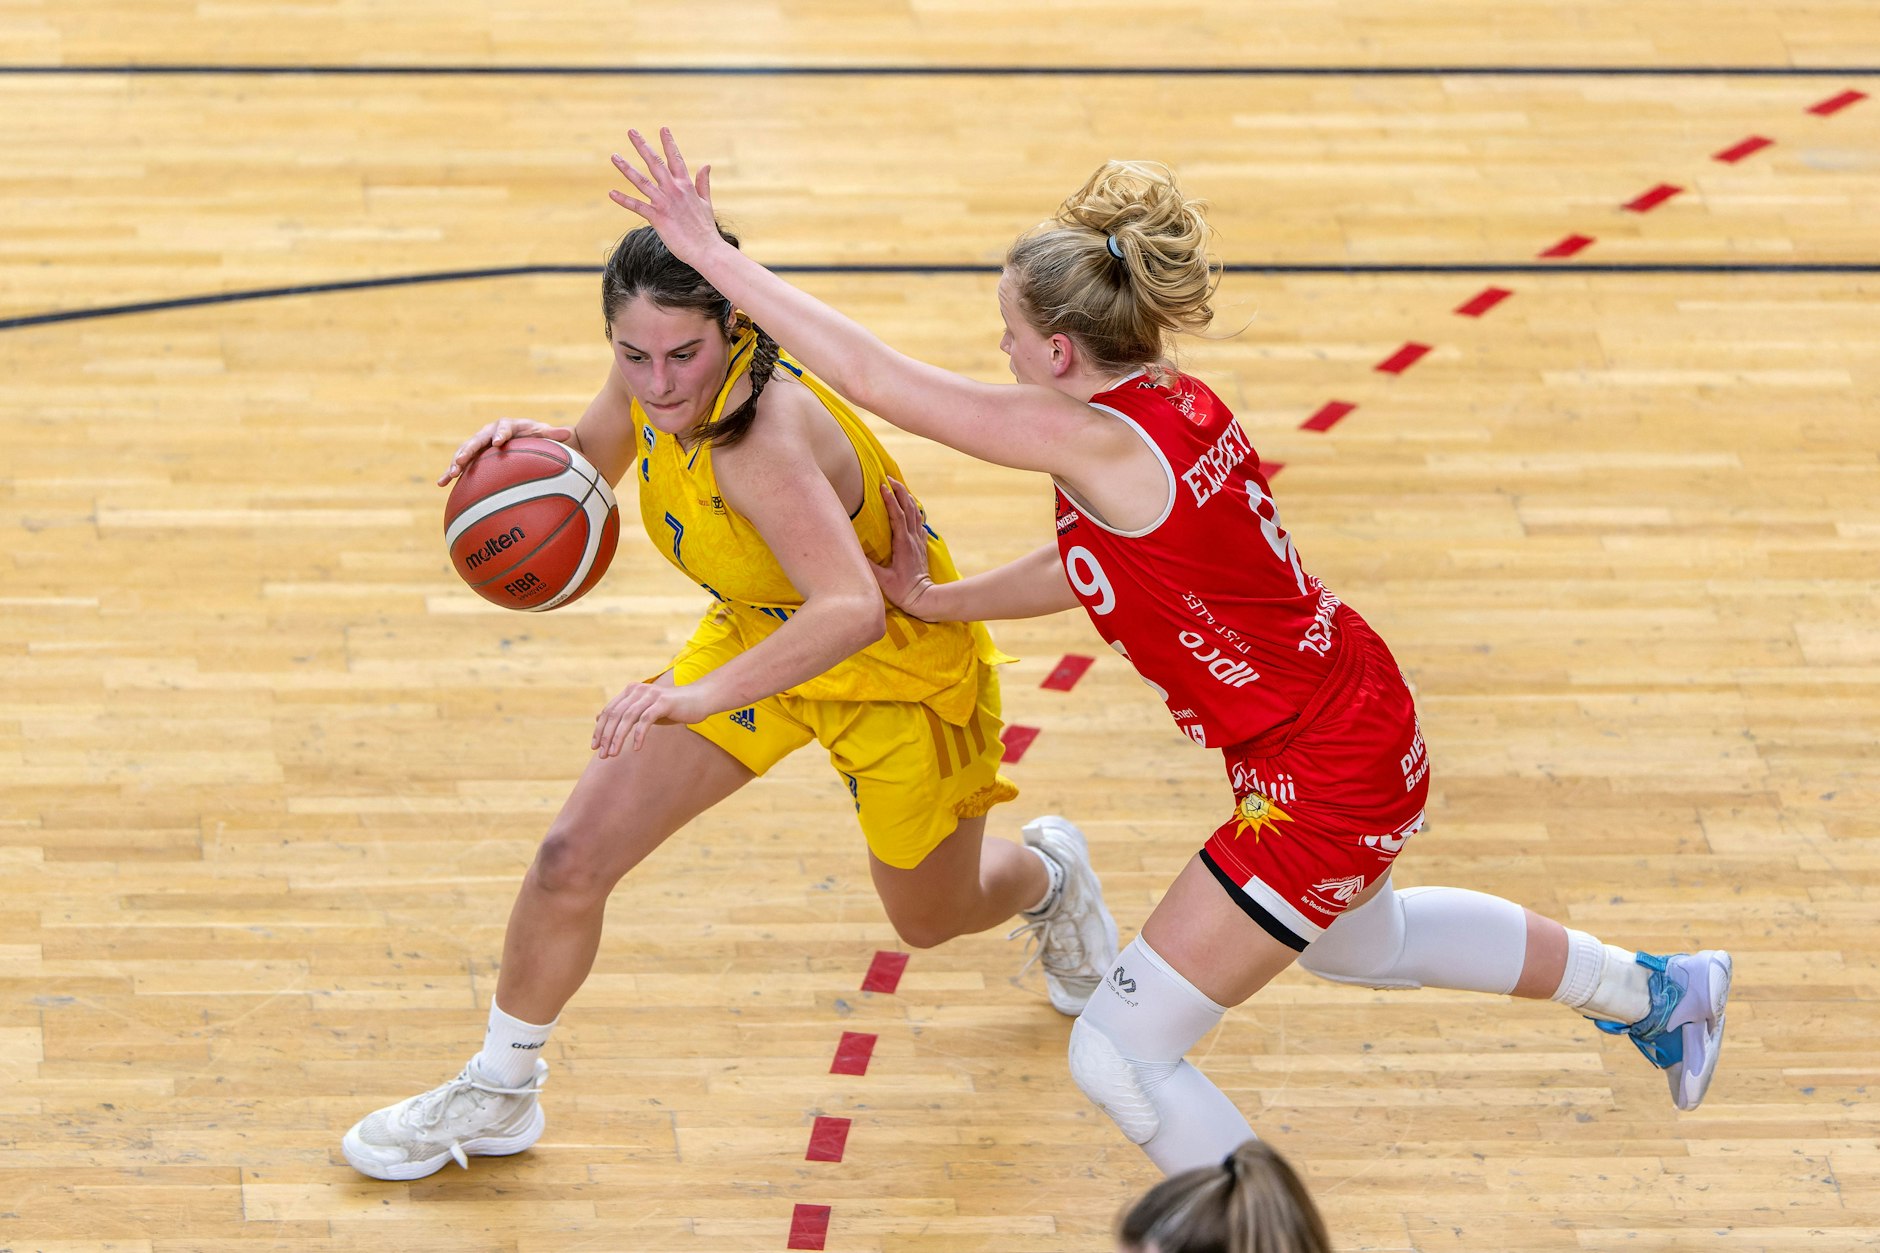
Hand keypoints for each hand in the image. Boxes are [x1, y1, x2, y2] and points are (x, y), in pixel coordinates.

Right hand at [438, 418, 574, 486]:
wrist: (525, 438)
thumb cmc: (537, 437)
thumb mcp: (545, 435)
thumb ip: (553, 434)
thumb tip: (568, 432)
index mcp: (507, 426)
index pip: (503, 428)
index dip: (500, 434)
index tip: (499, 442)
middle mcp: (489, 433)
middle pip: (477, 440)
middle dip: (469, 449)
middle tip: (463, 460)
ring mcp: (479, 444)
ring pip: (465, 451)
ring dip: (456, 462)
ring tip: (450, 475)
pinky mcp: (474, 456)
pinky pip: (461, 464)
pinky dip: (451, 472)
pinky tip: (441, 484)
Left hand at [591, 680, 714, 756]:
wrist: (699, 699)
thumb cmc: (671, 708)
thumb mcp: (644, 710)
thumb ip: (624, 714)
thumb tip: (598, 719)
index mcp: (631, 691)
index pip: (609, 710)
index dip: (600, 729)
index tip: (594, 747)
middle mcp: (638, 690)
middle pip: (615, 714)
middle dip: (606, 736)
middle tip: (602, 755)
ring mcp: (651, 695)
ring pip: (628, 717)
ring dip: (618, 738)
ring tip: (613, 754)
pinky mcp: (663, 702)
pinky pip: (646, 720)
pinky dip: (639, 734)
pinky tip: (636, 748)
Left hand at [607, 128, 722, 265]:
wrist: (706, 249)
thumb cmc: (706, 228)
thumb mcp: (705, 202)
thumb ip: (703, 183)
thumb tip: (706, 165)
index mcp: (686, 185)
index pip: (676, 159)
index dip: (669, 143)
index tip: (663, 128)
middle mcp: (673, 190)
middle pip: (655, 163)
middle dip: (642, 146)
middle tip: (631, 131)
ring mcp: (664, 203)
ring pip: (641, 181)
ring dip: (626, 168)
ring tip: (614, 156)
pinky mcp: (657, 217)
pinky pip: (637, 206)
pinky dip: (624, 199)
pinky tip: (611, 193)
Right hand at [870, 479, 938, 619]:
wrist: (924, 598)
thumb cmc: (902, 590)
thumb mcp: (882, 580)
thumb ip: (868, 565)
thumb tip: (853, 550)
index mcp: (902, 544)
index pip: (897, 515)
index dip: (890, 499)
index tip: (882, 486)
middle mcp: (912, 539)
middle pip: (908, 508)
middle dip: (899, 490)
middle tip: (889, 478)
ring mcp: (918, 541)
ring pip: (915, 512)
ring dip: (907, 497)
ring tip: (898, 485)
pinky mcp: (920, 545)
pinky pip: (918, 521)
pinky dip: (914, 509)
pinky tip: (910, 505)